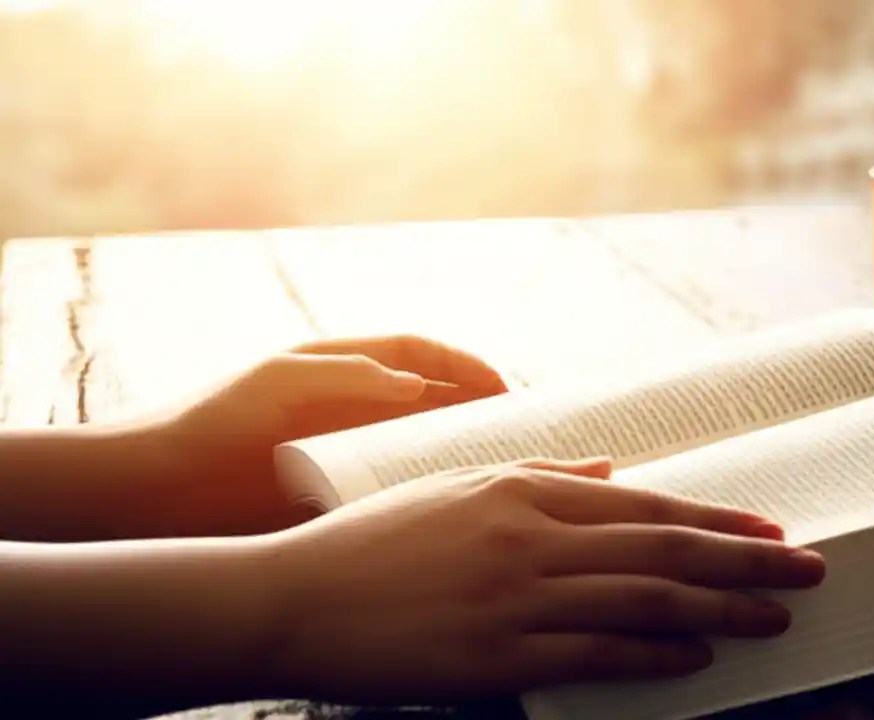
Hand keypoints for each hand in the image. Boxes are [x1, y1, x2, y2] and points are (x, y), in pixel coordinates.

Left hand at [153, 335, 507, 535]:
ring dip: (460, 448)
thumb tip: (418, 385)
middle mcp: (349, 403)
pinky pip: (394, 483)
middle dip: (476, 407)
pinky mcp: (336, 489)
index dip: (463, 363)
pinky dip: (427, 487)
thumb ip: (348, 373)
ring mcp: (346, 447)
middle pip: (429, 396)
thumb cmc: (213, 420)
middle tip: (523, 431)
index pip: (417, 352)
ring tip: (502, 469)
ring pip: (419, 442)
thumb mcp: (279, 380)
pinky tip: (451, 504)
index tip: (503, 387)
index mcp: (339, 364)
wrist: (159, 488)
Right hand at [259, 457, 824, 703]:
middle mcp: (532, 535)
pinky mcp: (500, 652)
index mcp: (524, 489)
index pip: (647, 504)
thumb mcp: (457, 486)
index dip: (718, 518)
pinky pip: (598, 650)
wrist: (295, 597)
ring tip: (776, 613)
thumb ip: (540, 476)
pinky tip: (699, 655)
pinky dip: (656, 652)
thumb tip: (610, 471)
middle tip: (810, 565)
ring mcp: (518, 596)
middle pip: (664, 545)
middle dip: (748, 558)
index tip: (771, 528)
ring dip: (721, 606)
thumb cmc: (373, 541)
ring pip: (646, 596)